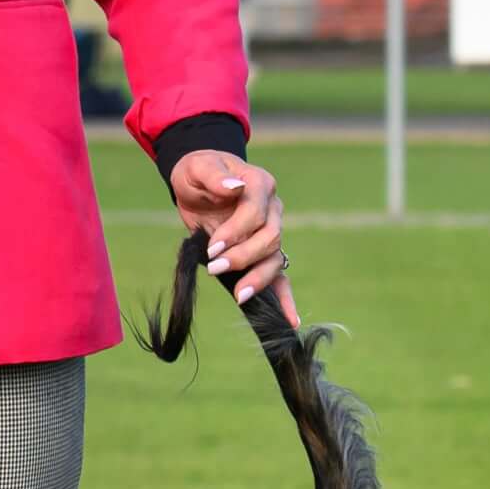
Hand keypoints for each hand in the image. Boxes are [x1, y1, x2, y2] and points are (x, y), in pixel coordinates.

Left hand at [168, 151, 296, 320]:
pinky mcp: (263, 251)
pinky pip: (280, 275)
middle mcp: (273, 209)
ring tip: (239, 296)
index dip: (235, 232)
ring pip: (274, 259)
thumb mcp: (199, 168)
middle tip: (214, 268)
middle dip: (242, 257)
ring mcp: (272, 231)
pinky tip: (290, 320)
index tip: (212, 247)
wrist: (200, 181)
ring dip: (258, 278)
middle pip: (268, 239)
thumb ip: (215, 176)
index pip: (255, 213)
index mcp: (260, 185)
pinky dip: (285, 298)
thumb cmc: (199, 172)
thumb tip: (234, 186)